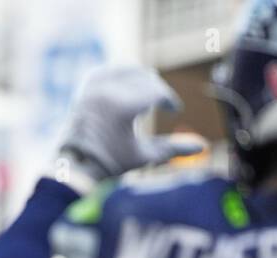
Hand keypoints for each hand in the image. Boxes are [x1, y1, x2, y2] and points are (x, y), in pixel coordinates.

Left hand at [58, 65, 202, 184]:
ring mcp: (94, 89)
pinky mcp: (85, 89)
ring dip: (140, 79)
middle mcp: (108, 92)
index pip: (156, 91)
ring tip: (147, 94)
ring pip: (127, 70)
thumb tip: (202, 145)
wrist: (74, 168)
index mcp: (123, 107)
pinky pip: (107, 71)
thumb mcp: (143, 156)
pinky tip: (126, 85)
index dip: (169, 100)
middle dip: (156, 89)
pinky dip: (119, 75)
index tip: (174, 109)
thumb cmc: (110, 164)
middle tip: (162, 103)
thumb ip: (172, 148)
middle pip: (144, 78)